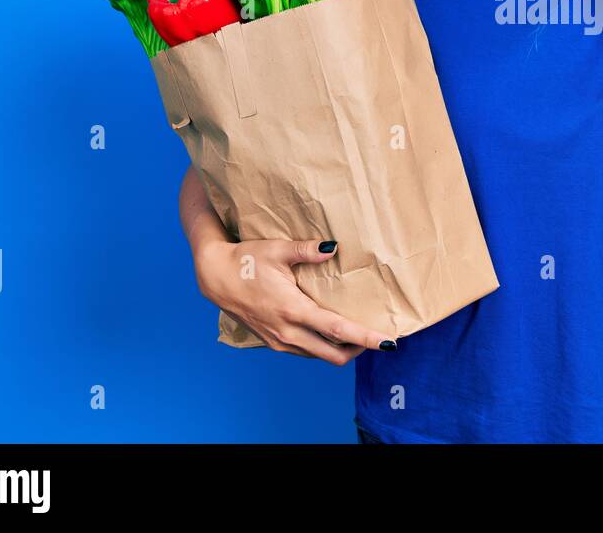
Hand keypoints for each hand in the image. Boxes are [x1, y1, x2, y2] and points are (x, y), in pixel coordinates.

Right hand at [193, 237, 397, 364]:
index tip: (388, 343)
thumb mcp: (276, 249)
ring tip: (358, 334)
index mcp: (292, 310)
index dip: (366, 338)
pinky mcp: (272, 342)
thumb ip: (306, 250)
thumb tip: (333, 247)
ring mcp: (278, 341)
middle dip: (359, 350)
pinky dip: (322, 347)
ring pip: (318, 356)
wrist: (214, 277)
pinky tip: (329, 332)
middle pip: (333, 354)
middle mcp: (287, 332)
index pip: (338, 330)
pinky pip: (305, 351)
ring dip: (340, 349)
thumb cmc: (246, 260)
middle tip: (377, 338)